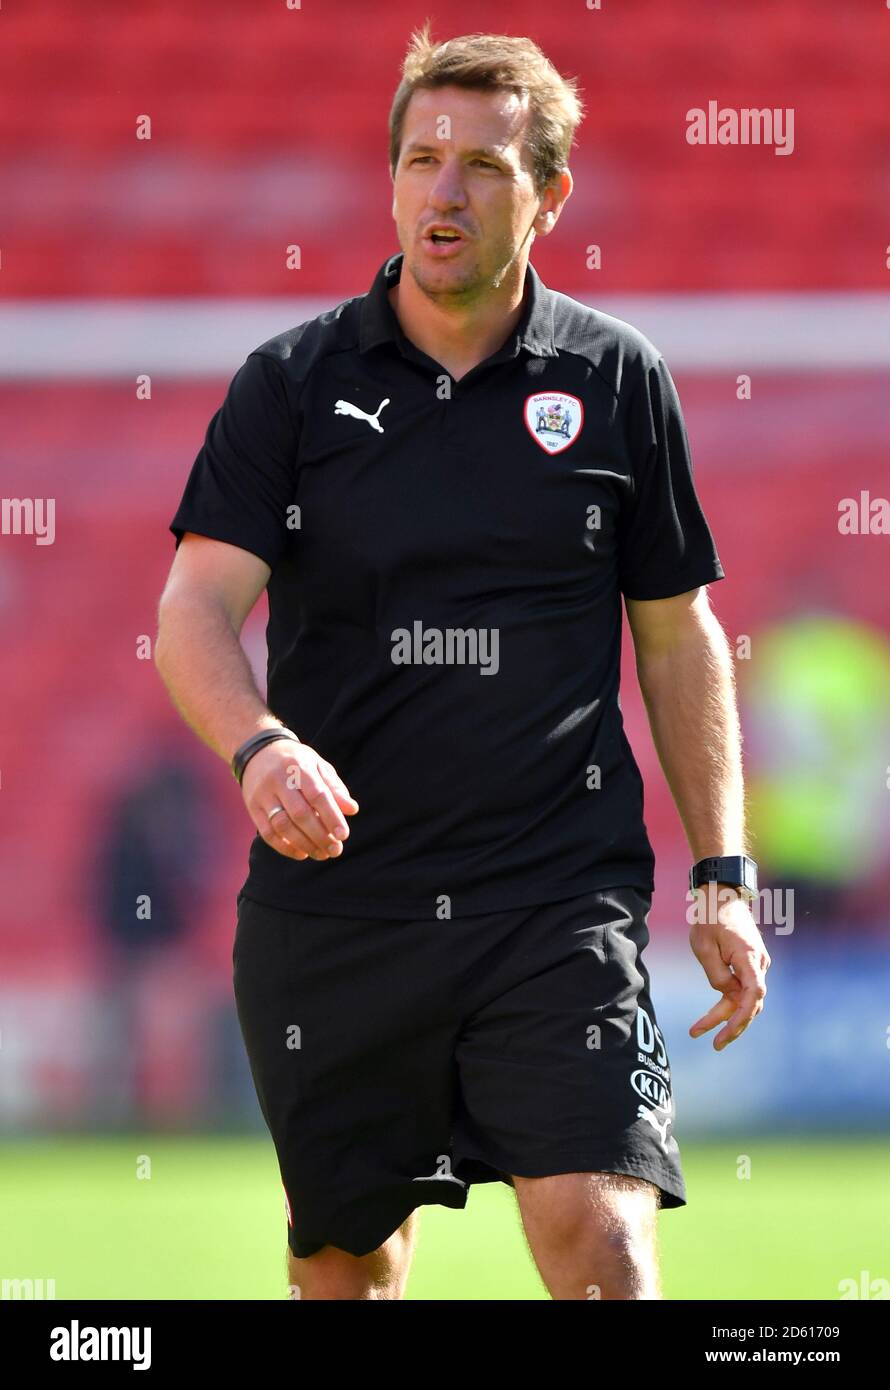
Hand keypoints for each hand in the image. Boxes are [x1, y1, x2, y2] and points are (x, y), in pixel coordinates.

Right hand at [240, 738, 358, 861]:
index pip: (317, 795)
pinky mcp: (252, 808)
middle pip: (300, 813)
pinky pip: (267, 833)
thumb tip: (352, 810)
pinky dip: (285, 847)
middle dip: (320, 835)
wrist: (258, 752)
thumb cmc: (296, 762)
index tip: (343, 835)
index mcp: (298, 766)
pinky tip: (301, 853)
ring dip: (304, 844)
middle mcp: (278, 780)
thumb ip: (334, 788)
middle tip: (335, 850)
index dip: (331, 816)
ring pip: (282, 826)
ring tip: (322, 854)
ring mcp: (262, 795)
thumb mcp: (317, 765)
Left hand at [688, 885, 770, 1049]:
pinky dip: (728, 1002)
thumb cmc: (710, 918)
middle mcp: (759, 964)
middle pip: (750, 1003)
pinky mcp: (750, 963)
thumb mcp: (704, 948)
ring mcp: (757, 964)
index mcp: (750, 959)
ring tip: (700, 1030)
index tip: (726, 1033)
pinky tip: (712, 1015)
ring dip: (726, 1015)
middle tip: (713, 1044)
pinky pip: (742, 988)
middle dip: (732, 1026)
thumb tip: (727, 997)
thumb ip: (717, 976)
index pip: (753, 997)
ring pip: (744, 998)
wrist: (721, 894)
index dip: (741, 1019)